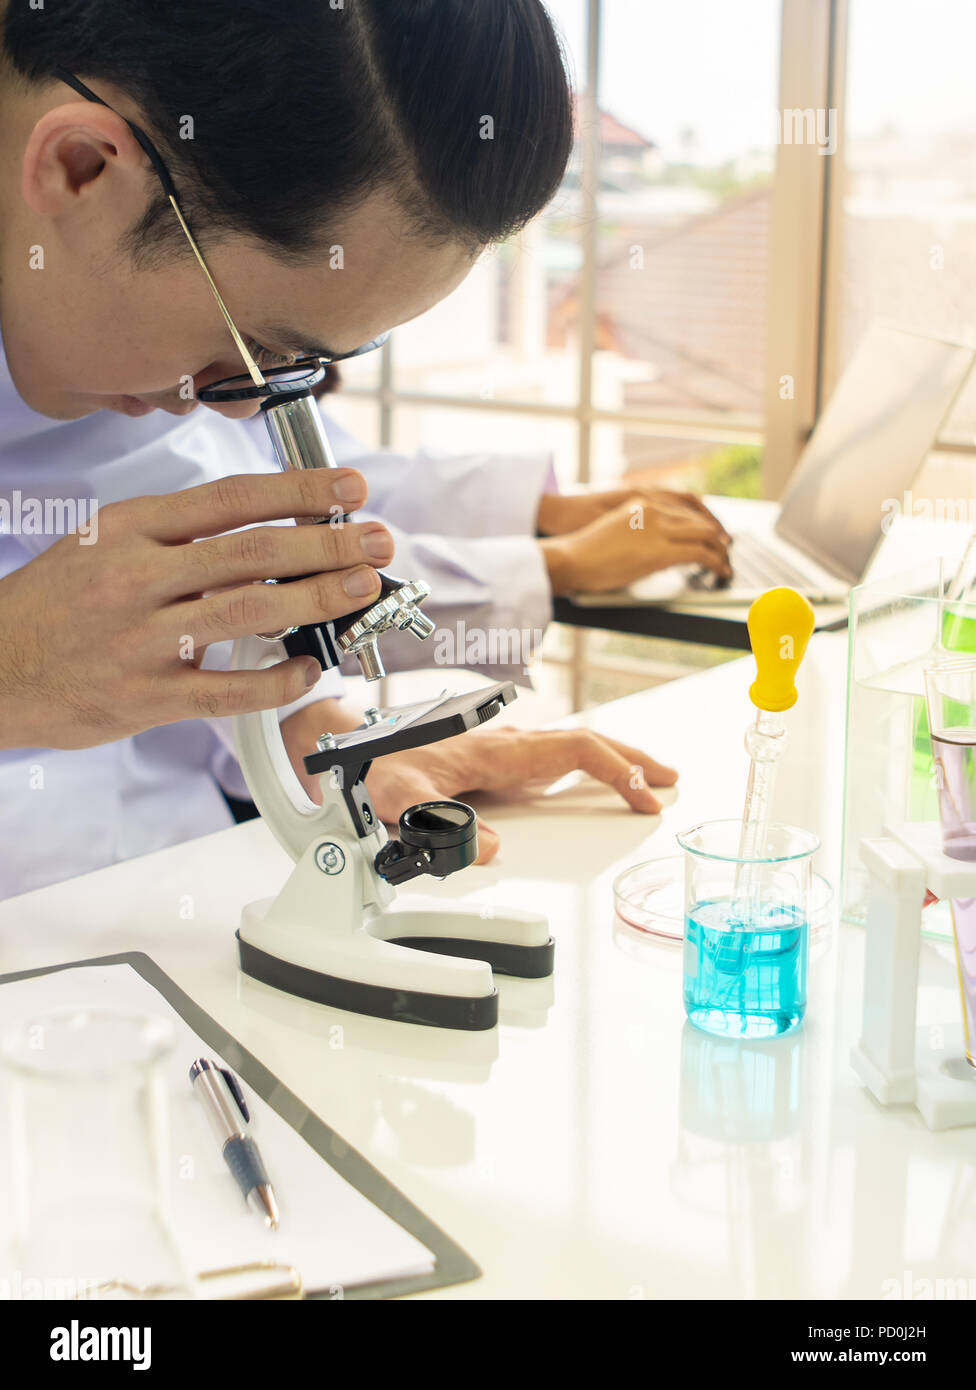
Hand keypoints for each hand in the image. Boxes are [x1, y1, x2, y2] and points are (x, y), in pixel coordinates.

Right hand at [0, 470, 394, 750]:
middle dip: (326, 542)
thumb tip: (262, 526)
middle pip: (252, 550)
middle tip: (374, 540)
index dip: (299, 490)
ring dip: (315, 598)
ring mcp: (144, 638)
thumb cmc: (52, 605)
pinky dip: (276, 680)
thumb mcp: (101, 541)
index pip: (231, 498)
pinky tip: (310, 668)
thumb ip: (175, 533)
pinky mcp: (148, 695)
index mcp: (131, 529)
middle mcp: (139, 576)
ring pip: (247, 610)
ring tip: (360, 588)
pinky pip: (227, 688)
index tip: (348, 486)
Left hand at [284, 711, 677, 862]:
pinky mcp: (491, 760)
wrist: (345, 750)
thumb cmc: (372, 769)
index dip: (616, 771)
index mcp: (495, 749)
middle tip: (670, 780)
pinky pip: (551, 755)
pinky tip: (589, 779)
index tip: (645, 796)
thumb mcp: (401, 801)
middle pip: (584, 741)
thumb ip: (441, 823)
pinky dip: (583, 764)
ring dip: (611, 759)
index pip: (574, 749)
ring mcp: (500, 749)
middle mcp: (504, 743)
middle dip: (632, 758)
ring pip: (570, 746)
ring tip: (645, 779)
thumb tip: (489, 850)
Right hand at [537, 488, 730, 594]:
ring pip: (705, 534)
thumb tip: (656, 552)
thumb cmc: (584, 552)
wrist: (570, 558)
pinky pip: (700, 554)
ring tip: (726, 563)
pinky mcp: (660, 551)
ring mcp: (658, 529)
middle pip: (699, 519)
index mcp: (642, 503)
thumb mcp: (615, 532)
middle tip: (726, 549)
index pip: (685, 508)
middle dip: (717, 535)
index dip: (704, 522)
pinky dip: (716, 563)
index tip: (712, 534)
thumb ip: (638, 534)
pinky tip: (721, 572)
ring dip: (721, 550)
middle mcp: (654, 511)